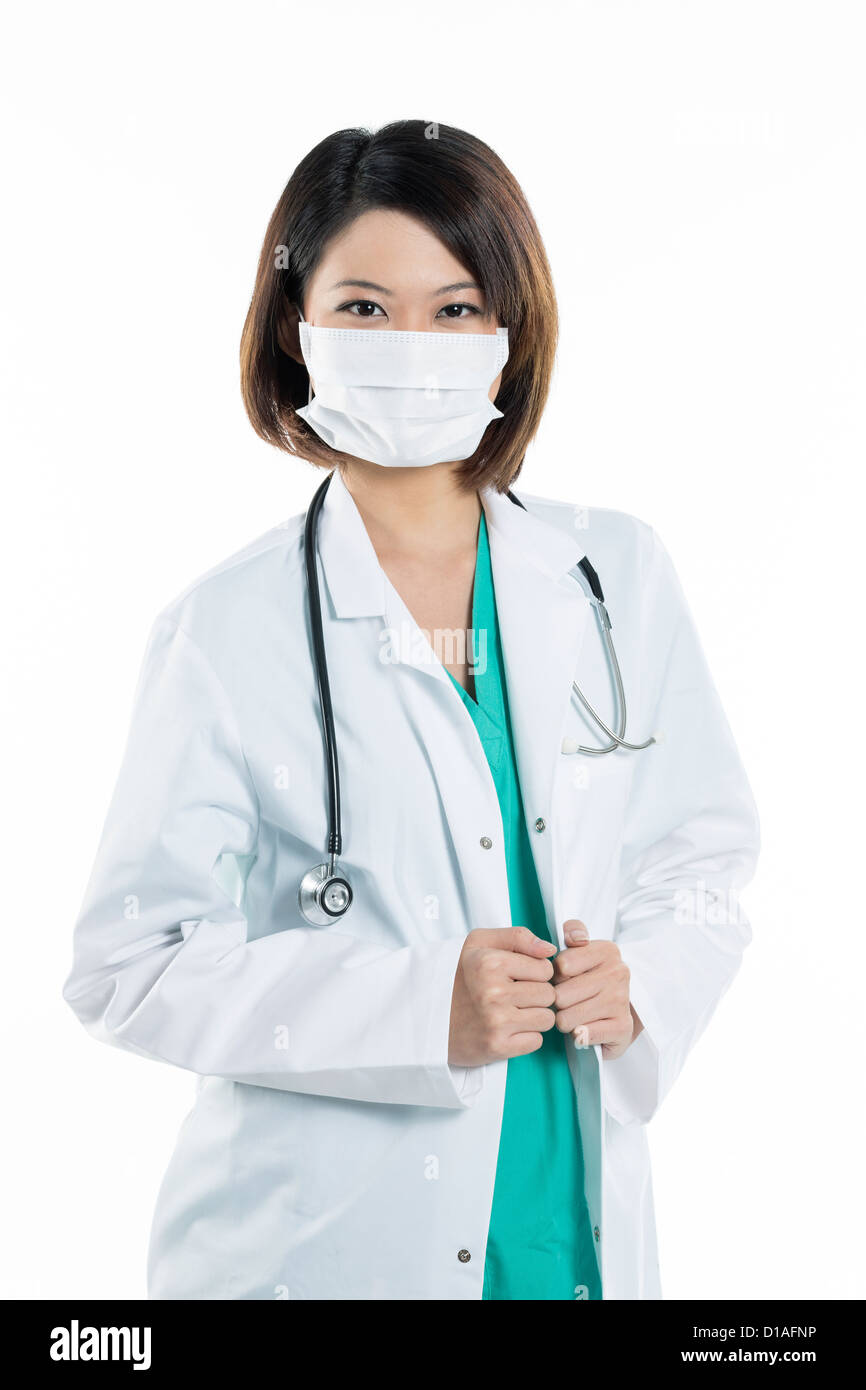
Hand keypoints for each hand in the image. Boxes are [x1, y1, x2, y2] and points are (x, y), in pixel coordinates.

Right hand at [448, 926, 557, 1067]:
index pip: (545, 968)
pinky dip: (526, 1037)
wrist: (426, 1017)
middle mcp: (493, 992)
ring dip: (534, 1017)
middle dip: (536, 995)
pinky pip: (536, 1041)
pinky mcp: (497, 1047)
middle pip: (549, 994)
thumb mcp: (478, 943)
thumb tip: (550, 950)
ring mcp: (495, 1022)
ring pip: (547, 1018)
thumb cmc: (457, 977)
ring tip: (512, 1013)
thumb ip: (517, 937)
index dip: (535, 972)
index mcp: (490, 962)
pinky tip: (508, 1030)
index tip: (517, 977)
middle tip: (514, 997)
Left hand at [551, 920, 642, 1059]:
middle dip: (558, 1001)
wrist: (622, 1009)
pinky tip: (584, 1029)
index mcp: (607, 950)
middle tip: (568, 1001)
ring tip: (575, 1015)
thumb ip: (573, 931)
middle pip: (560, 995)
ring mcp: (621, 1001)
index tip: (566, 977)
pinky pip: (582, 1035)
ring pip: (566, 1018)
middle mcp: (618, 974)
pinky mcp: (622, 1028)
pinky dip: (578, 1036)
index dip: (556, 975)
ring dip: (565, 1020)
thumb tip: (576, 938)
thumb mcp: (582, 950)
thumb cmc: (592, 979)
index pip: (561, 964)